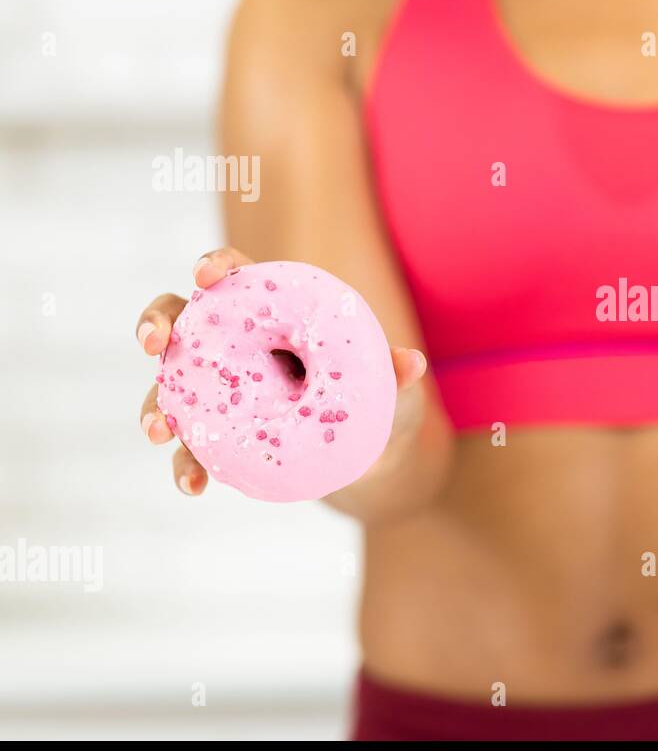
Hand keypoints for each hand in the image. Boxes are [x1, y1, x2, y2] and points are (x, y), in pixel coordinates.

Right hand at [136, 247, 429, 496]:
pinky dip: (187, 464)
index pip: (239, 277)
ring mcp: (221, 392)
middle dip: (157, 324)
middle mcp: (238, 346)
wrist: (372, 460)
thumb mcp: (393, 391)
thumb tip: (410, 362)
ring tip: (158, 431)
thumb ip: (394, 375)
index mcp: (277, 314)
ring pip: (171, 386)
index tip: (207, 275)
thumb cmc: (380, 405)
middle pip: (183, 320)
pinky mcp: (219, 437)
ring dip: (156, 405)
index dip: (216, 266)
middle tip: (154, 345)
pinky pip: (192, 447)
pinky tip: (194, 485)